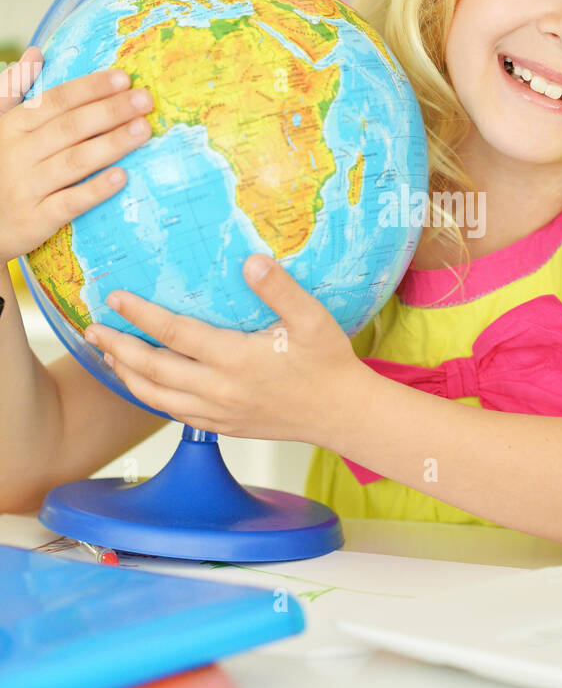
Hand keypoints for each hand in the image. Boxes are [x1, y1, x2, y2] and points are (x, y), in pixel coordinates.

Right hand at [0, 49, 153, 265]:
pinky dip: (95, 189)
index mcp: (11, 128)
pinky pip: (69, 203)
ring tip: (144, 130)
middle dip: (110, 111)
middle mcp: (18, 154)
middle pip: (70, 127)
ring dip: (111, 144)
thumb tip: (34, 53)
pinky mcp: (36, 220)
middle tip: (145, 100)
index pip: (54, 101)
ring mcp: (27, 188)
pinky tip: (122, 177)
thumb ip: (12, 92)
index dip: (90, 88)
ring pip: (74, 161)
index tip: (124, 78)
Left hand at [83, 254, 361, 442]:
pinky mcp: (224, 426)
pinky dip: (150, 397)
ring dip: (127, 375)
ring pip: (157, 396)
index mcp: (236, 360)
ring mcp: (219, 412)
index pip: (175, 334)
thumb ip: (280, 289)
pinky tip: (143, 384)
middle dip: (118, 347)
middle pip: (153, 369)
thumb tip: (250, 261)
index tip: (116, 297)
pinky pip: (175, 413)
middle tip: (92, 329)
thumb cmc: (328, 363)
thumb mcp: (313, 319)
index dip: (141, 315)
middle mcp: (220, 390)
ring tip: (106, 355)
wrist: (342, 414)